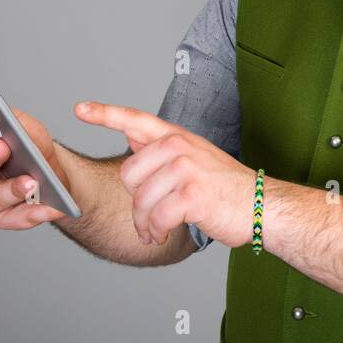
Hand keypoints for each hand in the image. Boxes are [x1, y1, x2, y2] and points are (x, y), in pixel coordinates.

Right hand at [0, 89, 70, 228]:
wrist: (54, 175)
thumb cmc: (30, 149)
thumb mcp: (26, 128)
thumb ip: (6, 116)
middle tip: (3, 147)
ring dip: (11, 190)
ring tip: (31, 182)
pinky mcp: (6, 219)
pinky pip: (19, 218)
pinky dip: (36, 213)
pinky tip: (51, 207)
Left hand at [73, 102, 255, 247]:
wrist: (261, 205)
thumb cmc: (226, 188)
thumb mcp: (194, 157)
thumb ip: (161, 148)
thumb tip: (131, 136)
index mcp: (177, 137)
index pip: (135, 119)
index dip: (105, 114)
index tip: (80, 109)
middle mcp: (180, 146)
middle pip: (129, 174)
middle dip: (135, 202)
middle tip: (149, 216)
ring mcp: (186, 169)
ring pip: (141, 200)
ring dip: (144, 223)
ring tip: (155, 230)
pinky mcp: (191, 195)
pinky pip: (156, 217)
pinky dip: (156, 232)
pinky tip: (163, 234)